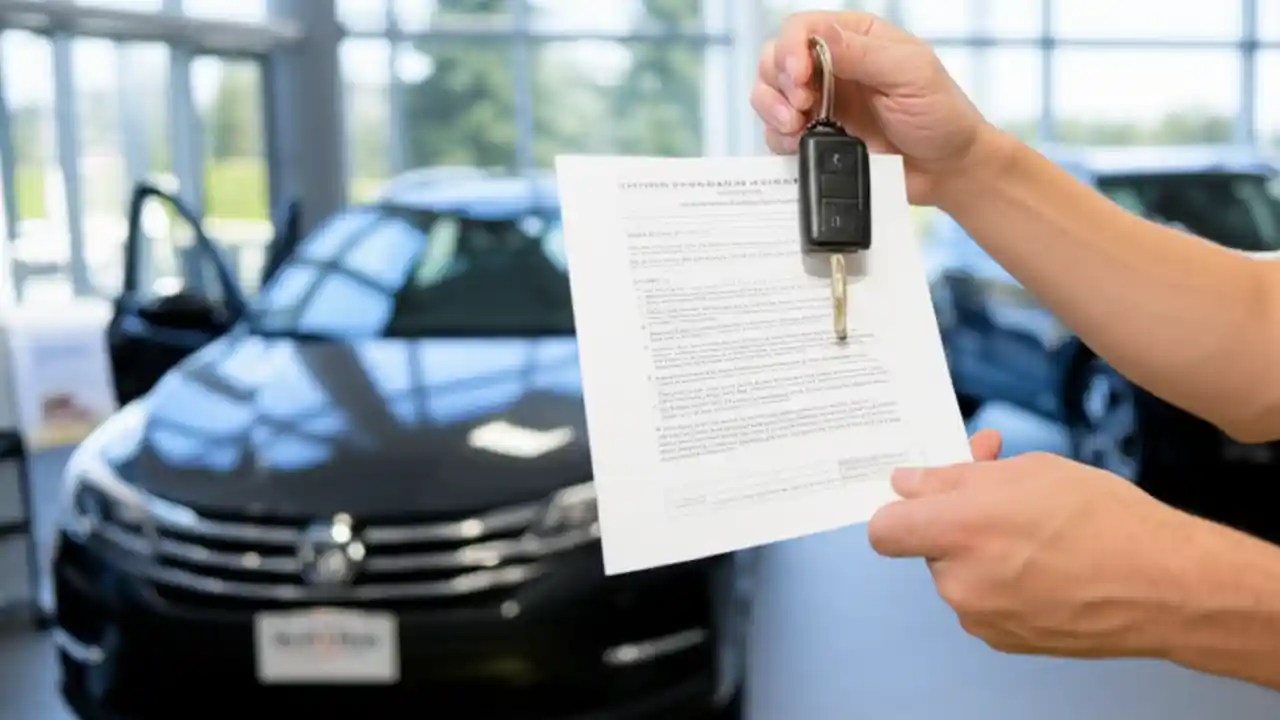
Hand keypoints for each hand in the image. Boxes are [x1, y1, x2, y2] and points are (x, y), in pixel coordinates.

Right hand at [752, 11, 1008, 204]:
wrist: (946, 170)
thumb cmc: (940, 115)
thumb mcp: (910, 73)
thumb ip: (863, 53)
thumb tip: (818, 38)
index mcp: (856, 39)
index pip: (802, 28)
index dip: (791, 49)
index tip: (799, 77)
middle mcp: (831, 66)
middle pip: (775, 59)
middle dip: (779, 83)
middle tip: (801, 107)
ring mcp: (820, 103)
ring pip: (768, 94)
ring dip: (772, 110)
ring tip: (797, 127)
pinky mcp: (814, 137)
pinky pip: (777, 134)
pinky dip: (779, 139)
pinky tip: (801, 144)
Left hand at [868, 449, 1196, 658]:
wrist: (1164, 585)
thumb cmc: (1103, 520)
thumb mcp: (1027, 471)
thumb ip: (956, 477)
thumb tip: (910, 482)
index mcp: (958, 530)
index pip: (884, 529)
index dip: (898, 510)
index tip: (919, 498)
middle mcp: (960, 580)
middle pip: (927, 549)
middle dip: (954, 523)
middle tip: (1000, 499)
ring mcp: (981, 617)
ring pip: (958, 575)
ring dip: (981, 554)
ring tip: (1036, 534)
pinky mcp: (1005, 640)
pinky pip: (984, 603)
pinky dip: (1002, 584)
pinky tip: (1046, 567)